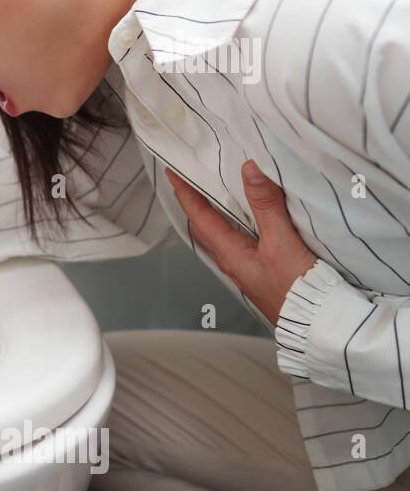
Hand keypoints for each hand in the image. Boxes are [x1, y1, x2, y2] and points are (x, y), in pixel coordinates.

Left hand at [165, 160, 317, 325]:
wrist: (318, 321)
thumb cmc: (297, 287)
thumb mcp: (282, 242)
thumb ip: (267, 206)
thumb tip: (248, 168)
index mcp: (229, 253)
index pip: (199, 216)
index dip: (185, 192)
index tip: (172, 171)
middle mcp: (232, 259)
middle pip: (205, 225)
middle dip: (195, 200)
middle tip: (190, 178)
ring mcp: (247, 265)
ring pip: (222, 232)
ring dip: (215, 211)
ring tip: (214, 191)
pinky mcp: (262, 268)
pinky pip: (241, 238)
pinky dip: (236, 221)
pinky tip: (247, 217)